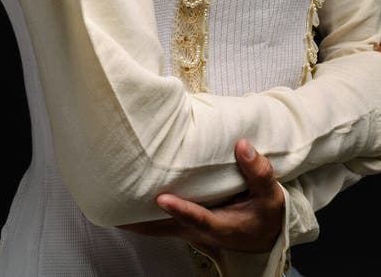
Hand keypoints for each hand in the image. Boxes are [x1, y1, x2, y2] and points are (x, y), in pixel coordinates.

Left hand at [117, 139, 284, 252]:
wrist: (264, 235)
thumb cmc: (264, 213)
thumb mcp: (270, 196)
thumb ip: (258, 172)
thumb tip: (242, 145)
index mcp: (219, 224)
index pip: (197, 217)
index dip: (179, 209)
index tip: (161, 198)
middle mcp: (198, 229)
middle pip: (163, 227)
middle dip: (138, 219)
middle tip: (114, 203)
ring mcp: (189, 229)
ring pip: (156, 227)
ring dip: (134, 219)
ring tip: (109, 201)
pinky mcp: (185, 225)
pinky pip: (158, 223)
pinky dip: (140, 217)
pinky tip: (125, 203)